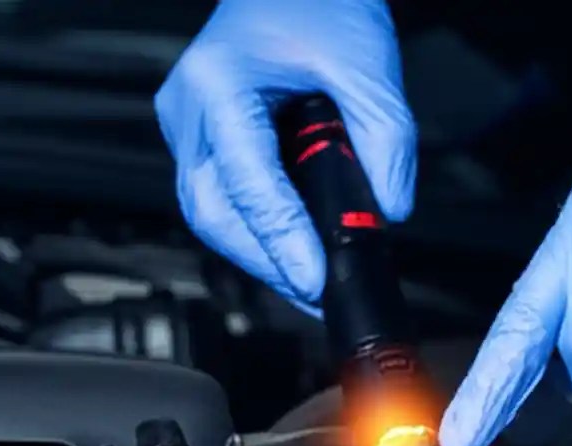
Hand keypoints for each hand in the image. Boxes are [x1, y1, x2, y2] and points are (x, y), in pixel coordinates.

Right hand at [154, 0, 416, 310]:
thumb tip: (386, 213)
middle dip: (266, 260)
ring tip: (309, 278)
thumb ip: (385, 141)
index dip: (282, 240)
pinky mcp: (198, 139)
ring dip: (260, 253)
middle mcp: (188, 110)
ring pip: (210, 214)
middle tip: (316, 291)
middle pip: (213, 213)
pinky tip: (291, 248)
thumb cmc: (319, 3)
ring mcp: (185, 126)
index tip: (315, 279)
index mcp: (217, 84)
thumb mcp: (368, 66)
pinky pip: (218, 198)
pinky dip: (256, 229)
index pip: (248, 183)